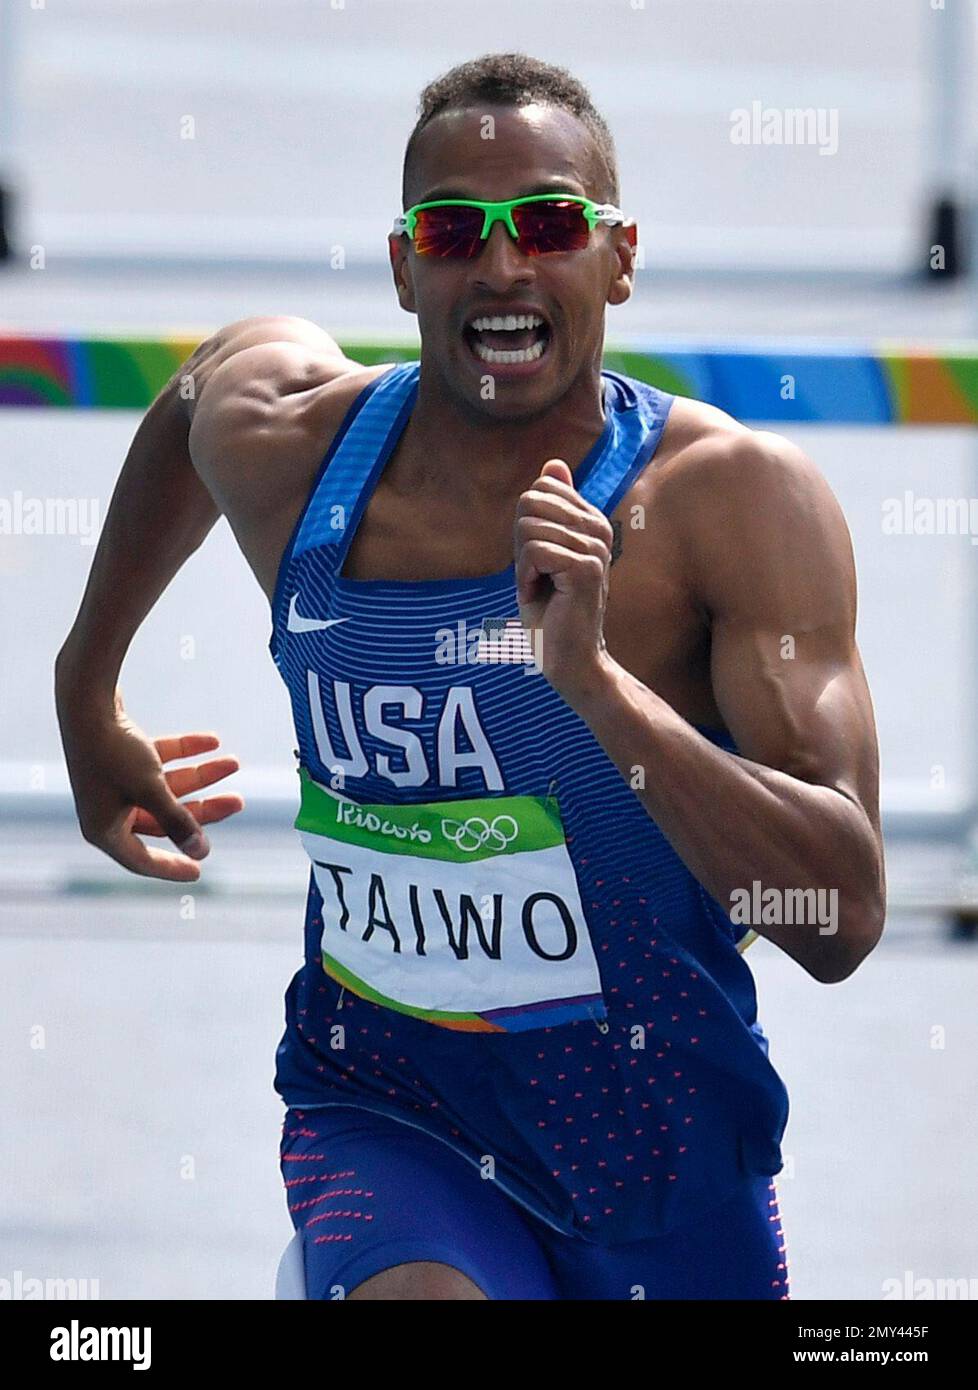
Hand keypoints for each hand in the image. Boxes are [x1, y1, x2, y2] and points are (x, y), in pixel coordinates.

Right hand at [59, 688, 243, 880]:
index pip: (142, 860)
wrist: (86, 698)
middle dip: (203, 809)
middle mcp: (107, 809)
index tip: (199, 872)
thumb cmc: (113, 750)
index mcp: (104, 829)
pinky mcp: (121, 757)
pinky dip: (184, 752)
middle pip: (164, 819)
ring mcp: (114, 783)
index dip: (172, 867)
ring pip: (167, 787)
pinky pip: (159, 762)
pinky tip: (212, 741)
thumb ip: (178, 821)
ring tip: (233, 762)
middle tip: (238, 801)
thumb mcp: (151, 790)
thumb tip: (201, 852)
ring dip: (201, 775)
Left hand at [514, 459, 615, 701]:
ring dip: (523, 566)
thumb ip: (550, 509)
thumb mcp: (542, 552)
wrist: (567, 657)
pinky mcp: (586, 568)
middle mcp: (599, 528)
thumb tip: (553, 464)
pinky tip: (541, 596)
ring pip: (529, 528)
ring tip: (542, 588)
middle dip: (520, 544)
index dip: (524, 529)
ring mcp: (596, 547)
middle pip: (530, 504)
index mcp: (591, 520)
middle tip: (537, 577)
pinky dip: (526, 578)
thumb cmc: (551, 610)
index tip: (539, 562)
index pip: (538, 491)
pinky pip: (535, 551)